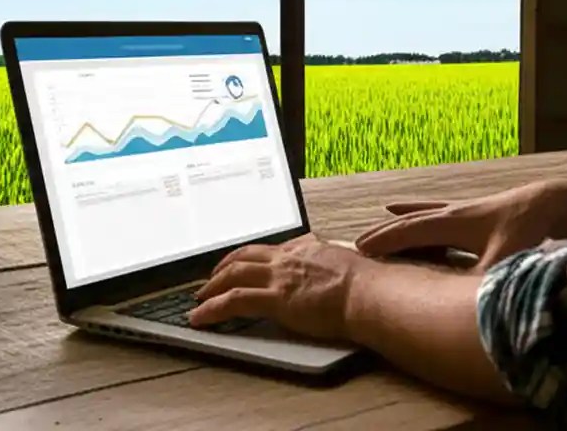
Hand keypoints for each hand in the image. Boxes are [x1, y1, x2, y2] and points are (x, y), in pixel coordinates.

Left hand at [189, 233, 369, 339]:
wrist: (367, 292)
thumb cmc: (366, 283)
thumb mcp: (347, 259)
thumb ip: (333, 255)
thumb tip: (338, 253)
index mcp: (304, 249)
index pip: (269, 249)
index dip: (249, 258)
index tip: (242, 265)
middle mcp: (287, 258)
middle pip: (244, 256)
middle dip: (222, 268)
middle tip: (210, 280)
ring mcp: (279, 277)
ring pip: (232, 275)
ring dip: (210, 288)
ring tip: (199, 300)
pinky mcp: (275, 299)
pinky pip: (233, 302)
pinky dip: (211, 309)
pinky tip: (200, 318)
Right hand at [354, 176, 566, 269]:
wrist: (552, 200)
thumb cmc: (529, 230)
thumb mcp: (504, 261)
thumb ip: (481, 282)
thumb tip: (462, 303)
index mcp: (455, 224)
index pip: (411, 232)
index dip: (385, 242)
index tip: (358, 251)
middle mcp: (455, 213)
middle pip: (412, 221)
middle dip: (386, 232)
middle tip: (357, 243)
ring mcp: (467, 210)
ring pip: (427, 213)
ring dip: (405, 218)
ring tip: (384, 213)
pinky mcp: (479, 213)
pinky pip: (443, 211)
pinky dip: (427, 210)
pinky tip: (424, 210)